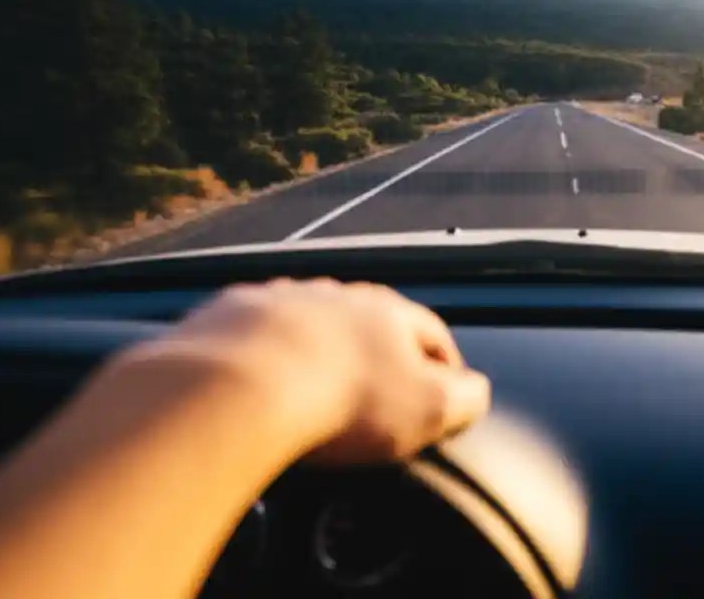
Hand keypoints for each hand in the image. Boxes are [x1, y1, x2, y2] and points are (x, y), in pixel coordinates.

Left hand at [113, 278, 490, 461]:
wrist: (237, 387)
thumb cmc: (342, 400)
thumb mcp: (427, 410)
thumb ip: (463, 398)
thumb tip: (475, 391)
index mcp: (391, 311)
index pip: (432, 334)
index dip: (443, 368)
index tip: (441, 397)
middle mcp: (337, 293)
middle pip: (369, 324)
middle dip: (376, 357)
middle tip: (375, 399)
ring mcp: (280, 298)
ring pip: (311, 324)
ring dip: (319, 351)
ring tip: (314, 392)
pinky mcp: (228, 315)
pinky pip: (255, 336)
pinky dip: (263, 358)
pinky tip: (259, 387)